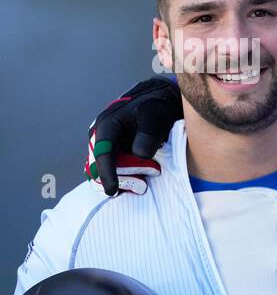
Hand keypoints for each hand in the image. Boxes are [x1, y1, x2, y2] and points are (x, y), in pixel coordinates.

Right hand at [84, 78, 181, 195]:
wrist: (159, 103)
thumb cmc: (156, 108)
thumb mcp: (156, 116)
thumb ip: (148, 134)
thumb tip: (140, 154)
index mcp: (106, 126)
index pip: (102, 153)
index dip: (106, 173)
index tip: (112, 190)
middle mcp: (100, 139)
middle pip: (101, 168)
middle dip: (123, 177)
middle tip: (150, 176)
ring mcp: (105, 149)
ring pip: (105, 174)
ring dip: (125, 180)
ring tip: (148, 176)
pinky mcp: (113, 156)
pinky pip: (112, 174)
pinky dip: (125, 180)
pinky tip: (141, 180)